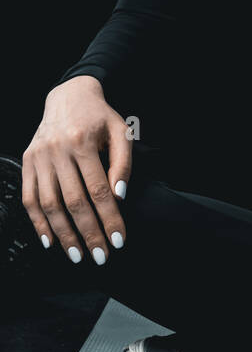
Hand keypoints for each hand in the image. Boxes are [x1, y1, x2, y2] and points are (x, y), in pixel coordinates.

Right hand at [22, 77, 131, 263]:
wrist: (68, 96)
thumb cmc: (99, 117)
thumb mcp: (120, 132)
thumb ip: (123, 164)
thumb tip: (119, 196)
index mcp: (82, 141)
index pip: (98, 189)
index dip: (109, 217)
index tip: (118, 240)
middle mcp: (57, 150)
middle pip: (73, 201)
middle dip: (88, 232)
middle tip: (100, 256)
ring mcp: (39, 157)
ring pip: (49, 204)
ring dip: (63, 234)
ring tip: (77, 255)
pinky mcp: (27, 162)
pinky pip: (29, 198)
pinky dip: (38, 222)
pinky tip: (50, 240)